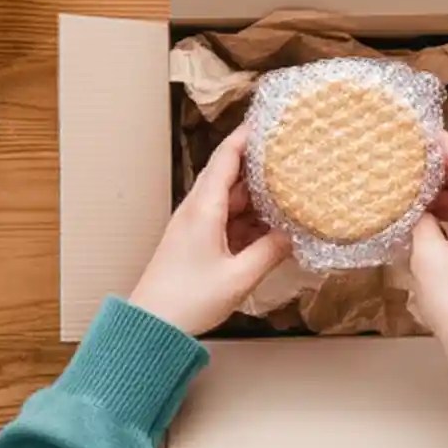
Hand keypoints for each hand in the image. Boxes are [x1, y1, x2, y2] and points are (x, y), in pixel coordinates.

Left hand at [128, 125, 289, 335]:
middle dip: (261, 165)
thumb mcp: (239, 277)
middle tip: (292, 155)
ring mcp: (196, 226)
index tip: (269, 121)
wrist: (152, 327)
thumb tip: (295, 234)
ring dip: (258, 196)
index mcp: (204, 208)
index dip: (246, 136)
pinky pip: (228, 220)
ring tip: (291, 188)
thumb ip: (270, 252)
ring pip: (232, 199)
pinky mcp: (197, 242)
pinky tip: (273, 226)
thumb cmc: (188, 300)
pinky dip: (250, 219)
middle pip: (232, 175)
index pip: (226, 157)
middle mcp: (198, 210)